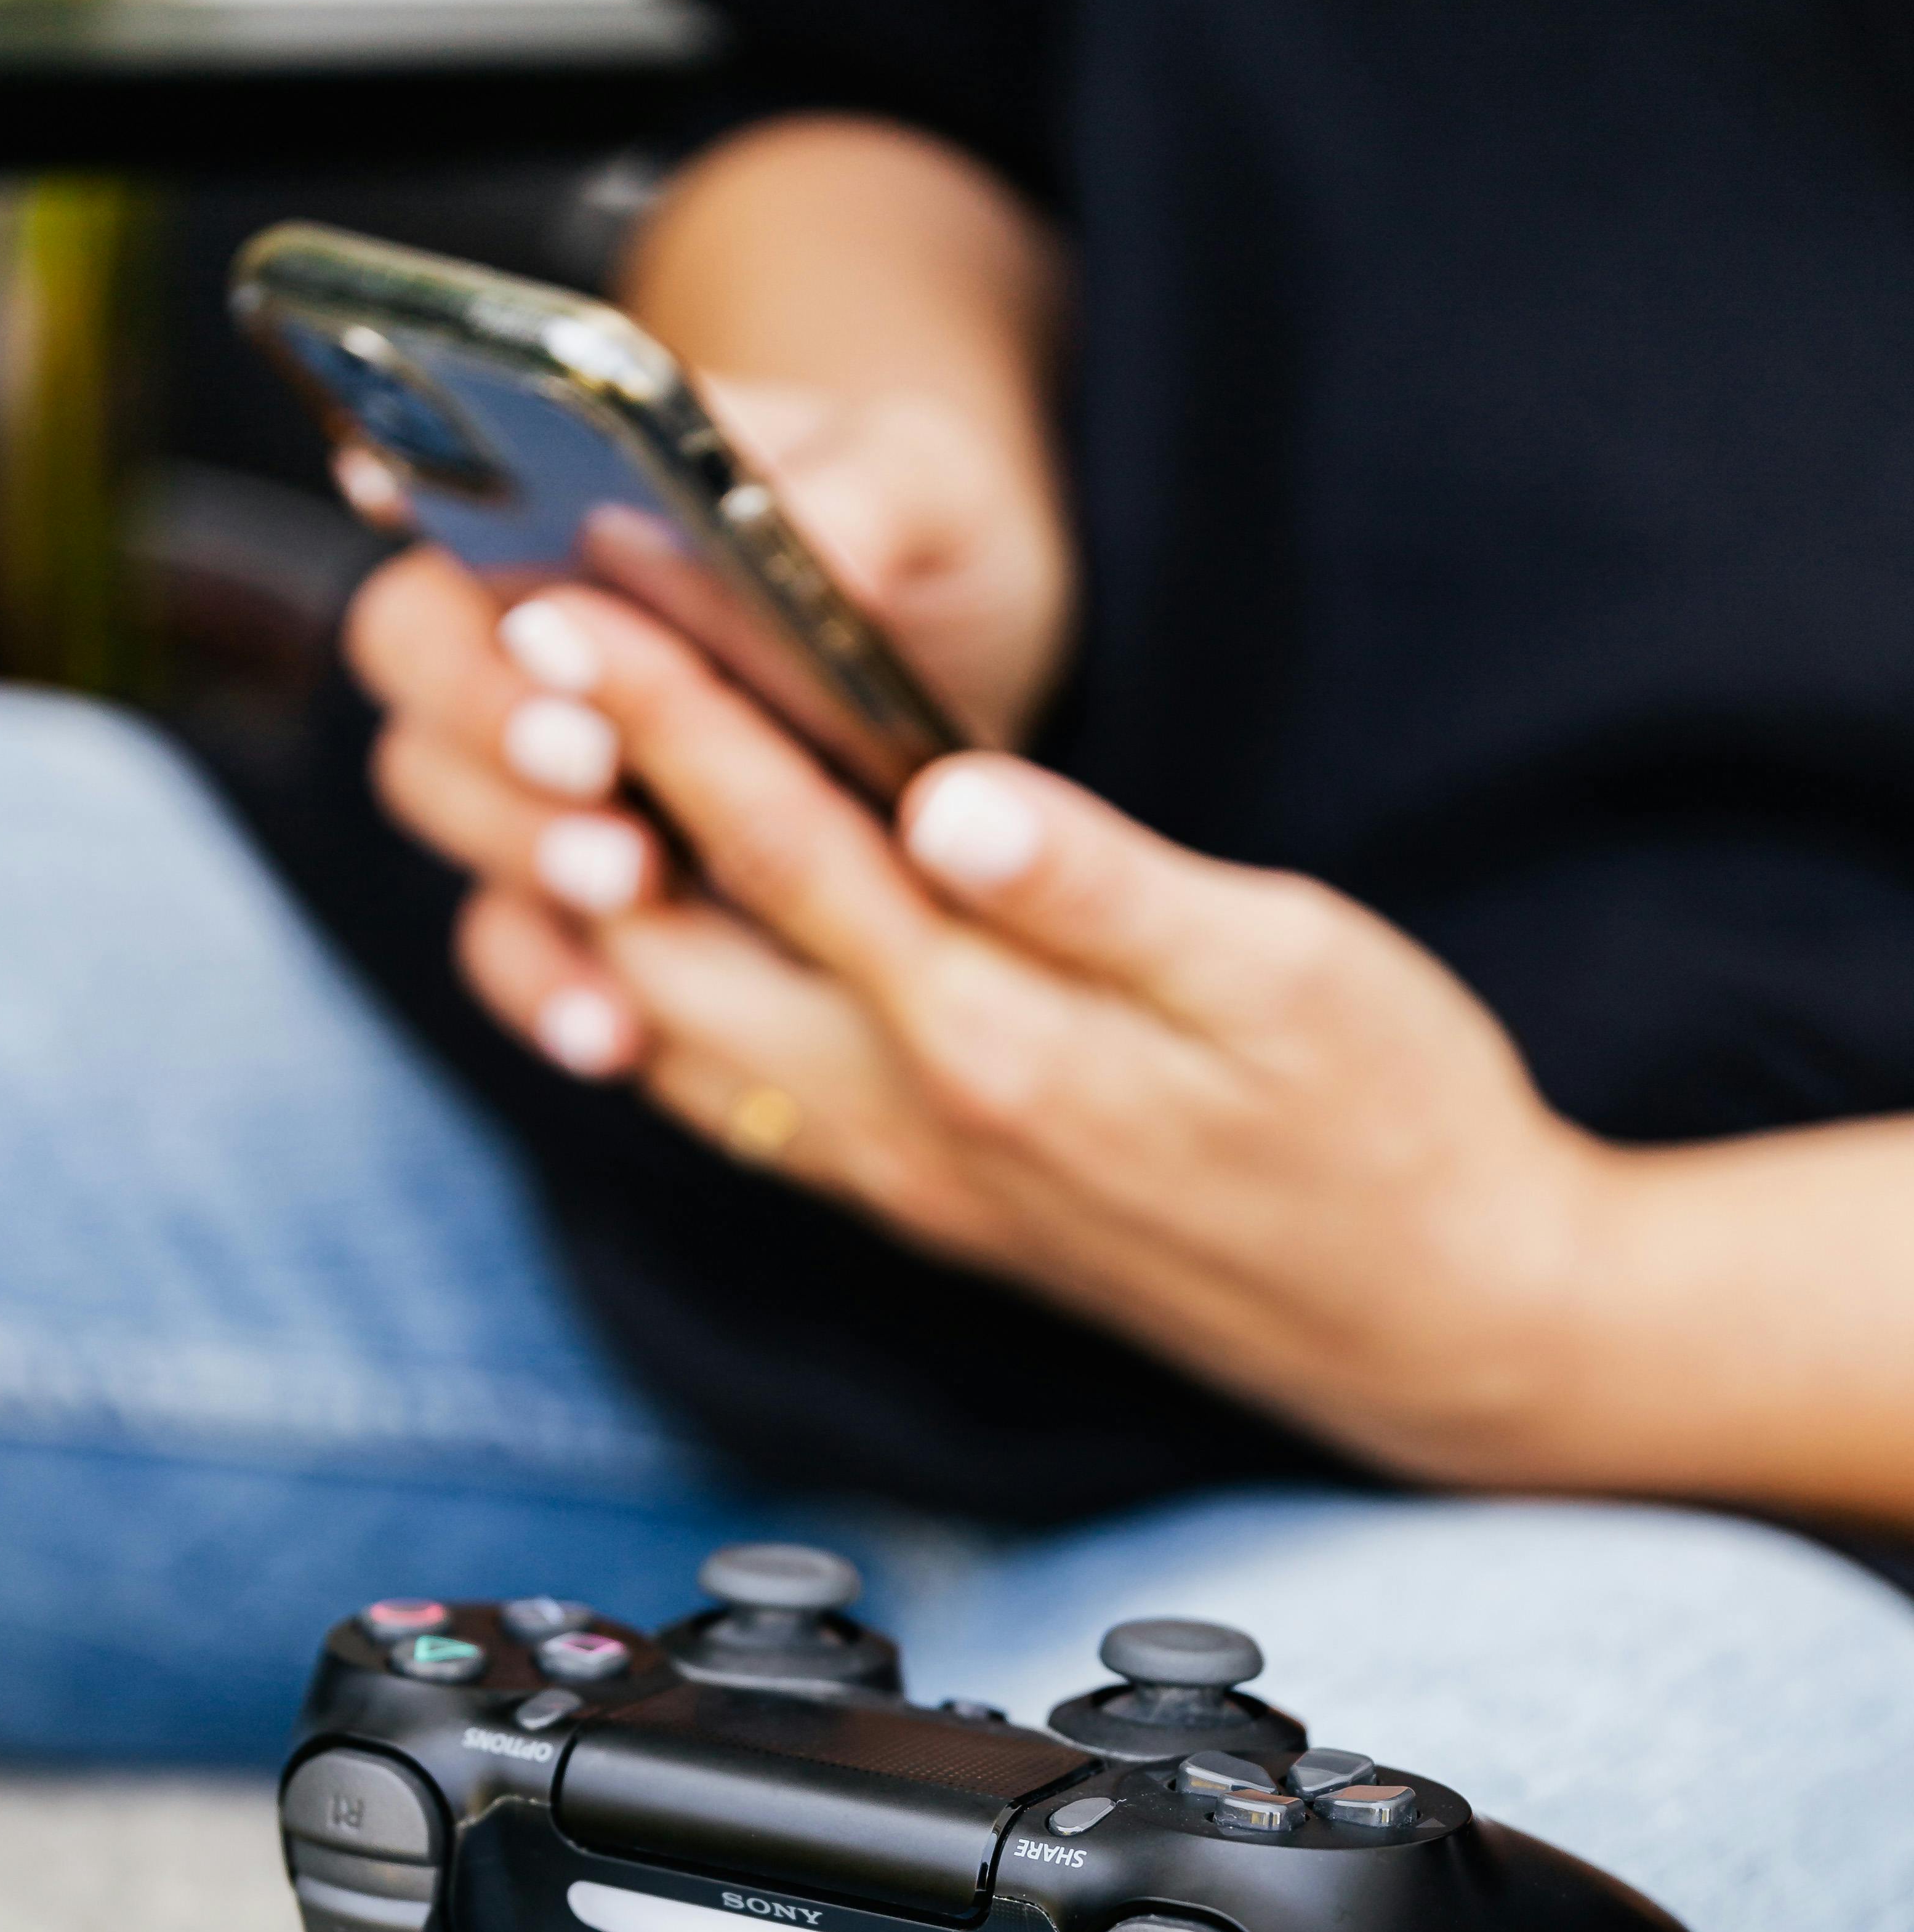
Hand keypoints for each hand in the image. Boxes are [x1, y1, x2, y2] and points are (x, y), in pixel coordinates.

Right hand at [344, 373, 1072, 1067]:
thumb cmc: (920, 539)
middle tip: (596, 767)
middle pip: (421, 698)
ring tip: (629, 884)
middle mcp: (517, 647)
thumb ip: (864, 495)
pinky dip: (554, 991)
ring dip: (524, 859)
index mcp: (557, 512)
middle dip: (496, 749)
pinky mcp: (589, 901)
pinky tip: (614, 1032)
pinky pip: (522, 952)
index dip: (451, 586)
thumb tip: (815, 541)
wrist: (966, 667)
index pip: (433, 530)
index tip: (545, 646)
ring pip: (458, 821)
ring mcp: (540, 782)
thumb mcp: (925, 485)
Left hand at [436, 580, 1629, 1490]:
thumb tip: (954, 798)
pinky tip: (638, 953)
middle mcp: (914, 1126)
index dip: (672, 717)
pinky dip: (660, 1021)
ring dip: (591, 924)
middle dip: (577, 808)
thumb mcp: (1284, 973)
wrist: (1434, 1325)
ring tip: (533, 793)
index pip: (787, 850)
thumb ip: (1105, 890)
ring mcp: (909, 1180)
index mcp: (995, 1044)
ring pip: (681, 1052)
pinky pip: (739, 1113)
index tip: (573, 606)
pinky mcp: (930, 1205)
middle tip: (497, 677)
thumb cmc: (1390, 1125)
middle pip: (680, 956)